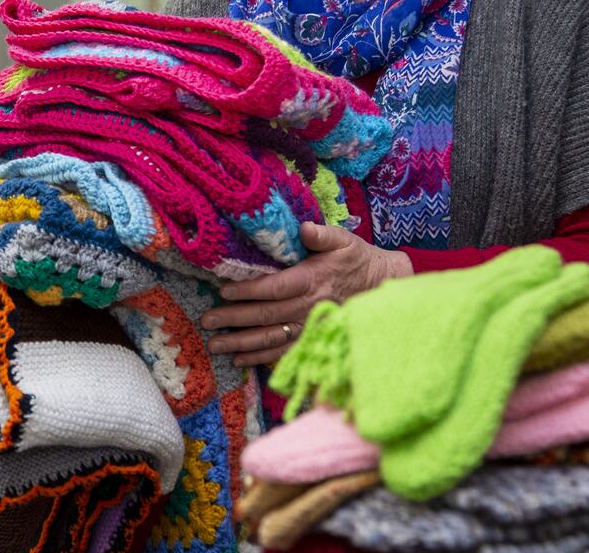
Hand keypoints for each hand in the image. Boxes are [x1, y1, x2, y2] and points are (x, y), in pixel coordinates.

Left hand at [199, 222, 412, 366]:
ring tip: (215, 345)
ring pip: (272, 338)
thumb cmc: (357, 259)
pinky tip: (240, 360)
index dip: (249, 291)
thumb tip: (304, 228)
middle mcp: (309, 306)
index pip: (275, 288)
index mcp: (313, 280)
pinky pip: (284, 352)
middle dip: (235, 319)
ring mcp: (311, 327)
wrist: (381, 286)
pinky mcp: (313, 339)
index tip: (224, 292)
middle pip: (267, 316)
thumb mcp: (344, 240)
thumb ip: (322, 234)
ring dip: (242, 343)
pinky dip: (261, 358)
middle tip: (207, 320)